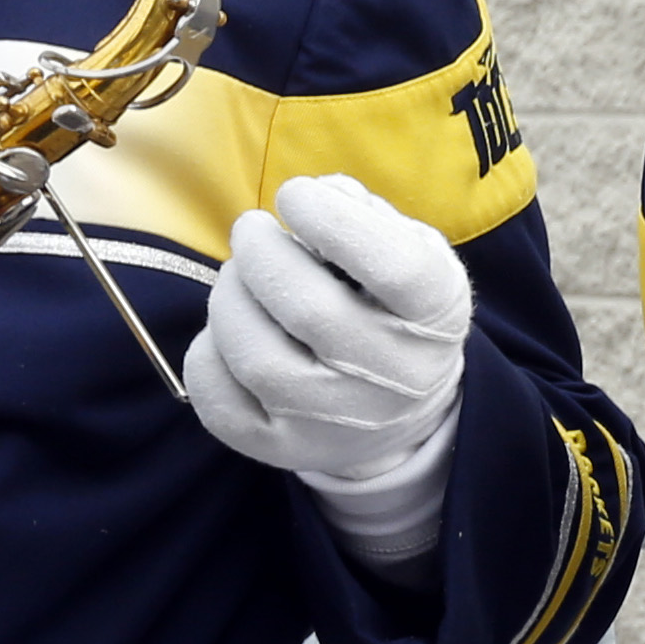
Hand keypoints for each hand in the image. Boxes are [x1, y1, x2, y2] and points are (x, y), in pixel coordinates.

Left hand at [189, 175, 471, 569]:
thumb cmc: (391, 308)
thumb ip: (365, 213)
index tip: (296, 196)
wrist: (399, 410)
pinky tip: (227, 335)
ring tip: (237, 279)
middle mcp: (397, 378)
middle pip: (310, 310)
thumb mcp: (409, 251)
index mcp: (436, 317)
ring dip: (228, 299)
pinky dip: (207, 356)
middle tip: (252, 232)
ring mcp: (339, 421)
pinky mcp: (284, 449)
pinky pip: (221, 402)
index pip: (397, 269)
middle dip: (260, 252)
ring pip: (257, 358)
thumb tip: (317, 194)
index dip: (333, 219)